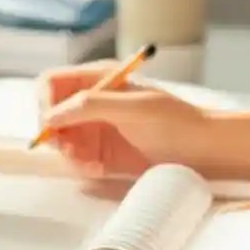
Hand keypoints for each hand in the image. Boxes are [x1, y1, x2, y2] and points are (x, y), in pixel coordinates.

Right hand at [36, 61, 207, 178]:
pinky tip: (99, 171)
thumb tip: (54, 114)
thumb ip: (93, 105)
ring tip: (90, 165)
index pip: (52, 82)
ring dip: (68, 154)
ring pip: (60, 139)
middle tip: (70, 150)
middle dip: (55, 133)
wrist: (204, 151)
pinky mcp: (102, 153)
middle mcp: (93, 101)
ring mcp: (96, 127)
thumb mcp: (135, 108)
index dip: (44, 102)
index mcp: (99, 79)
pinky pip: (76, 159)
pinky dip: (80, 166)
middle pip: (51, 112)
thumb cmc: (176, 122)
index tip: (51, 125)